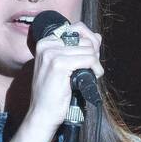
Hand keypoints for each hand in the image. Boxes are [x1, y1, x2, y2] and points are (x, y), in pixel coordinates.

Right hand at [25, 20, 103, 139]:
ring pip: (89, 49)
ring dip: (95, 63)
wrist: (42, 113)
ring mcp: (51, 54)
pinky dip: (96, 69)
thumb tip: (97, 36)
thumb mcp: (64, 66)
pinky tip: (93, 77)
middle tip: (90, 69)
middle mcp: (47, 45)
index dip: (89, 43)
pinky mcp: (59, 65)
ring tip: (90, 75)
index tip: (90, 58)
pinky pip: (89, 59)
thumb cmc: (54, 93)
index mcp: (46, 42)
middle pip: (85, 39)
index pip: (77, 28)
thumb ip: (79, 49)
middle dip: (94, 54)